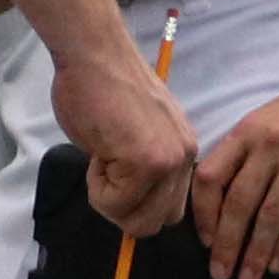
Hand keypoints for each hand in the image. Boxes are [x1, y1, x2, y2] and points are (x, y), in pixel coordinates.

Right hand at [54, 31, 198, 239]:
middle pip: (156, 222)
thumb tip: (130, 196)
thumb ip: (143, 165)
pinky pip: (114, 202)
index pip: (169, 209)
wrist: (94, 57)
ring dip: (109, 200)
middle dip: (122, 210)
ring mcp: (167, 162)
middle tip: (104, 172)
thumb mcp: (137, 133)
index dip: (135, 203)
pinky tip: (96, 153)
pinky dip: (96, 188)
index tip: (115, 172)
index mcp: (184, 151)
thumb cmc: (102, 87)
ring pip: (136, 219)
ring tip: (100, 160)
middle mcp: (184, 159)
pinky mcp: (144, 162)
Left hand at [192, 61, 278, 278]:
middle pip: (237, 203)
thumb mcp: (266, 120)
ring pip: (269, 216)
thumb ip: (244, 154)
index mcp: (245, 132)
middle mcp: (268, 147)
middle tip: (220, 274)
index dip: (203, 214)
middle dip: (226, 244)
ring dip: (256, 252)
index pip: (210, 178)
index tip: (204, 241)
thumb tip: (222, 202)